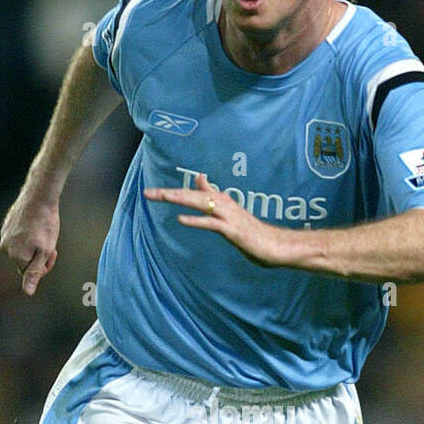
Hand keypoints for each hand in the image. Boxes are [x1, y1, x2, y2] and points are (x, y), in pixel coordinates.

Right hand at [0, 189, 59, 294]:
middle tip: (49, 241)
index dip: (45, 264)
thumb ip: (35, 272)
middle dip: (38, 255)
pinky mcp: (5, 226)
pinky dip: (27, 235)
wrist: (39, 196)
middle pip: (24, 262)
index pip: (31, 273)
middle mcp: (5, 248)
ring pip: (21, 250)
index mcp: (16, 256)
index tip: (52, 250)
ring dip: (33, 245)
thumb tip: (28, 293)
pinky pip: (17, 238)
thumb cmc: (45, 224)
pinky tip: (34, 224)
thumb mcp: (45, 251)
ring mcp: (4, 236)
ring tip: (41, 231)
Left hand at [143, 172, 289, 267]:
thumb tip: (200, 178)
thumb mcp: (228, 211)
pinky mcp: (233, 230)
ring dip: (181, 200)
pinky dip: (197, 220)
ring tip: (162, 197)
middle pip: (192, 195)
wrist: (275, 244)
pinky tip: (182, 219)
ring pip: (201, 204)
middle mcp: (223, 203)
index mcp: (221, 200)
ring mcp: (228, 216)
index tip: (152, 193)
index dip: (172, 192)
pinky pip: (212, 224)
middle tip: (148, 193)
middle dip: (170, 194)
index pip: (192, 193)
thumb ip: (212, 195)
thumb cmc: (251, 231)